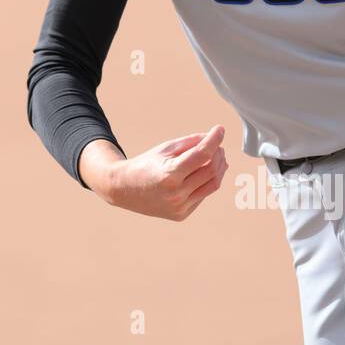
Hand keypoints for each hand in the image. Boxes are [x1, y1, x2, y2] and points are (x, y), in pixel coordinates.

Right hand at [94, 125, 228, 219]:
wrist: (124, 189)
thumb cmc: (145, 164)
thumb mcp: (165, 149)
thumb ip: (191, 142)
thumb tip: (214, 138)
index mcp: (170, 174)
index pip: (202, 155)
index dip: (214, 140)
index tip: (220, 129)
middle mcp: (176, 193)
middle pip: (211, 170)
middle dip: (218, 154)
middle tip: (217, 144)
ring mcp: (179, 207)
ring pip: (212, 184)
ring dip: (219, 168)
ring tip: (217, 156)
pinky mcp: (182, 214)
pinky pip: (203, 194)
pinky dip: (209, 181)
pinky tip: (207, 171)